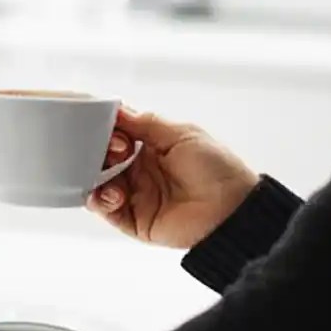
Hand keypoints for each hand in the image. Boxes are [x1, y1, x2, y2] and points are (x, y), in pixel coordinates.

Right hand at [87, 106, 258, 249]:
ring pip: (98, 183)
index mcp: (150, 148)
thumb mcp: (182, 135)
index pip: (116, 134)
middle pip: (102, 158)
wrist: (233, 210)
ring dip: (96, 177)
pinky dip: (100, 201)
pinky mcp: (133, 220)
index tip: (109, 129)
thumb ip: (146, 123)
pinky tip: (113, 195)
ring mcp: (135, 195)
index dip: (107, 130)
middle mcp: (139, 171)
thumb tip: (116, 110)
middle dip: (99, 152)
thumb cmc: (217, 169)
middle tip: (115, 151)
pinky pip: (105, 211)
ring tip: (109, 176)